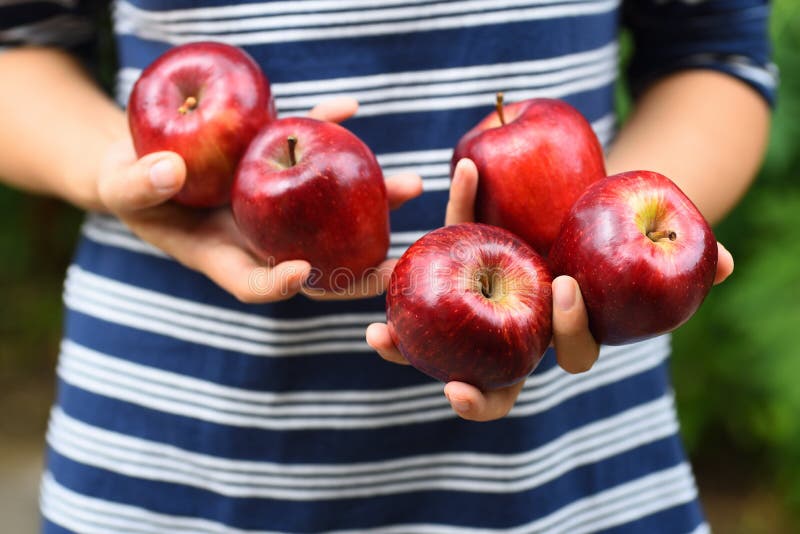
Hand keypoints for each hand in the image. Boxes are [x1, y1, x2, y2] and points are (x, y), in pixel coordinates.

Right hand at [96, 98, 422, 302]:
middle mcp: (261, 236)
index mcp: (223, 256)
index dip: (277, 283)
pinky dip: (326, 126)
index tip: (302, 272)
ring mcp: (277, 203)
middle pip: (315, 259)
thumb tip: (169, 171)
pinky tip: (349, 108)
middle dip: (358, 270)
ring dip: (372, 199)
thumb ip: (140, 186)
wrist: (147, 161)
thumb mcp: (123, 189)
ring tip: (412, 186)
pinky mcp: (278, 164)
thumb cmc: (130, 187)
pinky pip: (307, 149)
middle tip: (396, 268)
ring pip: (329, 209)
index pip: (253, 282)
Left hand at [367, 158, 734, 421]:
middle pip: (496, 382)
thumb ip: (681, 255)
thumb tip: (724, 261)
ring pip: (441, 349)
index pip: (568, 352)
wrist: (563, 214)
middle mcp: (518, 336)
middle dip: (475, 393)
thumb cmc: (604, 235)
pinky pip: (429, 285)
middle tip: (452, 386)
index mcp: (563, 330)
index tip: (561, 292)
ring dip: (407, 350)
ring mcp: (479, 317)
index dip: (567, 334)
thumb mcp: (636, 241)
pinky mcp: (450, 280)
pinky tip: (385, 279)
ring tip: (378, 338)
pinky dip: (409, 279)